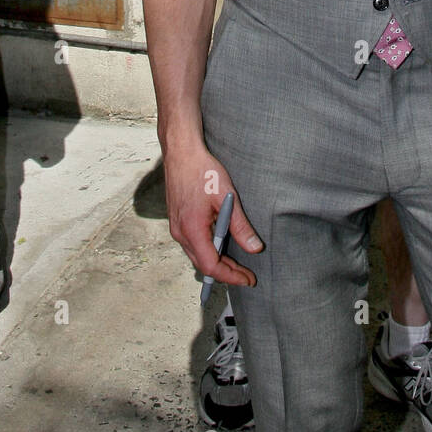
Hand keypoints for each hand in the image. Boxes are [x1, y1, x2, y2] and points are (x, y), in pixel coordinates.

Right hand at [163, 145, 262, 287]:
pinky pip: (193, 244)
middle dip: (226, 272)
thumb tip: (255, 248)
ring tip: (237, 263)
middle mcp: (180, 233)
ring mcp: (176, 227)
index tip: (247, 279)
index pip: (211, 266)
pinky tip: (221, 245)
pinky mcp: (177, 221)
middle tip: (247, 274)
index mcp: (192, 229)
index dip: (231, 276)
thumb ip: (240, 226)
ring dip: (217, 262)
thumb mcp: (227, 197)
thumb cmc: (202, 171)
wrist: (181, 153)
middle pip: (203, 264)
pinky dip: (208, 250)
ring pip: (197, 255)